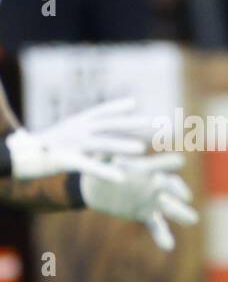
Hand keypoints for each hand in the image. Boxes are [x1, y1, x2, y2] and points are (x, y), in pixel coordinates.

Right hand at [6, 97, 149, 181]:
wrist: (20, 155)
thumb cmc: (46, 147)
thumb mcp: (67, 134)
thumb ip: (86, 132)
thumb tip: (104, 134)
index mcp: (76, 122)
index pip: (100, 111)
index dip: (117, 107)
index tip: (135, 103)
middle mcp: (76, 129)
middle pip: (108, 125)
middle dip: (131, 123)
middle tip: (154, 122)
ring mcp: (72, 143)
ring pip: (101, 144)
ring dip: (122, 146)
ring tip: (142, 149)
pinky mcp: (66, 160)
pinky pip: (89, 167)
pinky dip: (106, 172)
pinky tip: (121, 178)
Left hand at [80, 152, 198, 251]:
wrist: (97, 187)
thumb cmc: (102, 168)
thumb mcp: (102, 161)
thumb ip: (109, 158)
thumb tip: (112, 156)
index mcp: (144, 168)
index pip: (159, 165)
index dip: (168, 163)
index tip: (179, 161)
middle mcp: (153, 183)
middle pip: (169, 187)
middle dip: (177, 191)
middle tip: (185, 197)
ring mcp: (151, 200)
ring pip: (170, 207)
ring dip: (181, 213)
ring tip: (192, 220)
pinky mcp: (144, 214)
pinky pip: (156, 226)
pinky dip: (162, 236)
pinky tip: (168, 246)